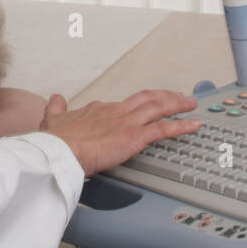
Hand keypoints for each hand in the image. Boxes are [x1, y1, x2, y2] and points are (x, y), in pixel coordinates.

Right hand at [39, 89, 200, 175]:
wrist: (59, 150)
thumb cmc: (55, 141)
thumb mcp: (52, 120)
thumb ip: (56, 109)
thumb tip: (55, 98)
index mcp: (99, 110)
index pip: (123, 104)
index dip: (136, 103)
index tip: (143, 105)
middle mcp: (116, 112)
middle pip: (146, 99)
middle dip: (163, 96)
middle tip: (177, 96)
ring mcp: (127, 123)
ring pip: (159, 107)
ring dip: (177, 104)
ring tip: (190, 103)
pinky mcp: (135, 136)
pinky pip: (164, 128)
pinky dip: (182, 125)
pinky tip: (194, 125)